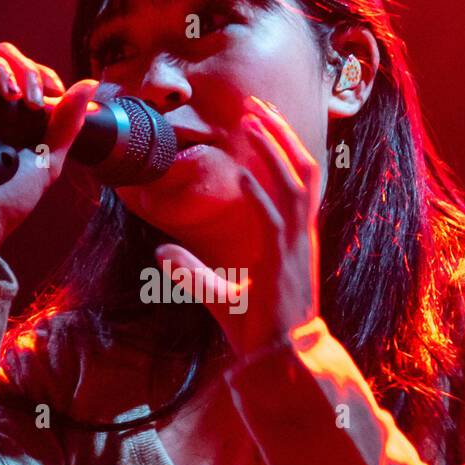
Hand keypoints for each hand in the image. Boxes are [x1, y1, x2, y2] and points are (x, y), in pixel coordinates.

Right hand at [0, 41, 98, 252]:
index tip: (52, 94)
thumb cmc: (10, 198)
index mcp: (1, 110)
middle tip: (28, 99)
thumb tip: (88, 85)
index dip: (35, 71)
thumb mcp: (48, 160)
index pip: (14, 66)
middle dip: (13, 65)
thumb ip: (67, 124)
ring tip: (5, 88)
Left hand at [156, 95, 321, 357]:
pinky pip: (274, 218)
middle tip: (256, 103)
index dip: (283, 145)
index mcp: (296, 237)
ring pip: (296, 183)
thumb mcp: (217, 293)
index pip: (298, 178)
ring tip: (252, 120)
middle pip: (303, 168)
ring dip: (274, 149)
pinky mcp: (283, 263)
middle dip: (281, 133)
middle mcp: (302, 235)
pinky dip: (258, 191)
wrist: (281, 360)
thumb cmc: (257, 329)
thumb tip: (161, 250)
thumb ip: (191, 270)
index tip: (261, 118)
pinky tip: (240, 170)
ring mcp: (296, 247)